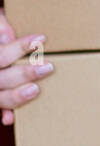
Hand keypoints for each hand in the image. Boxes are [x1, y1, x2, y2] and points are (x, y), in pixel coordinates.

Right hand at [0, 10, 53, 125]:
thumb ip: (1, 26)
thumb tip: (9, 37)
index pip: (2, 55)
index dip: (20, 47)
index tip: (41, 39)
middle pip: (3, 77)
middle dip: (25, 73)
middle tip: (49, 67)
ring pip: (0, 97)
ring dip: (17, 96)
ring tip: (36, 90)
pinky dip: (4, 113)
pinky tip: (10, 119)